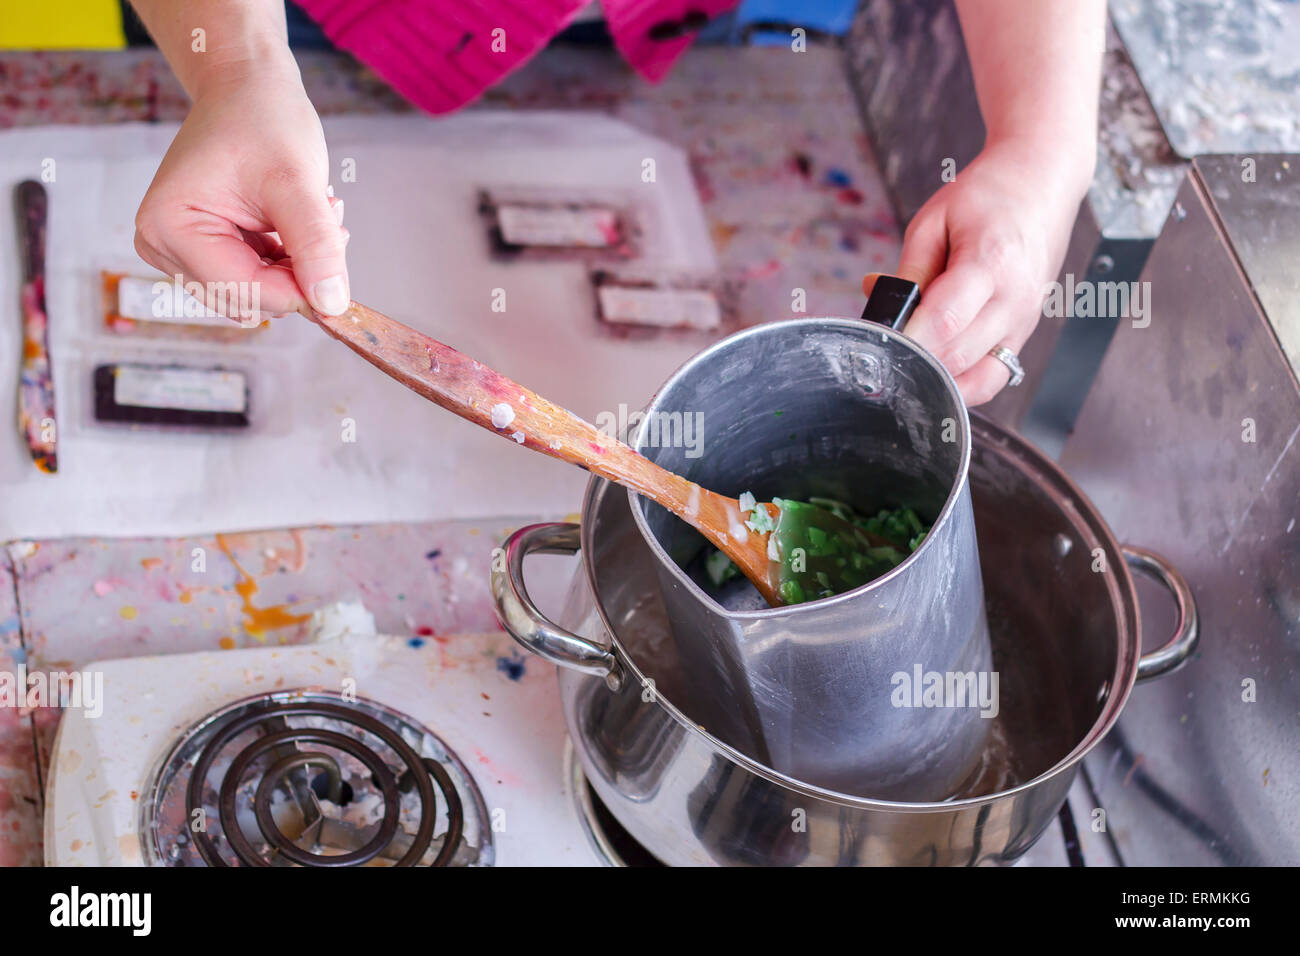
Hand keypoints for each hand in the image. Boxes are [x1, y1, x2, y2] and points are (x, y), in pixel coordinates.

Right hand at [134, 70, 348, 320]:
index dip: (301, 289)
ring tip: (312, 211)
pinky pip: (257, 280)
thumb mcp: (298, 183)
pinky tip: (297, 220)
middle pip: (249, 299)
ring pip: (258, 294)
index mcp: (169, 228)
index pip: (245, 292)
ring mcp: (179, 252)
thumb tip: (332, 306)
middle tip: (325, 218)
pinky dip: (288, 260)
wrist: (247, 89)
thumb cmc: (264, 121)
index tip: (339, 257)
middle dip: (297, 270)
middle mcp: (162, 246)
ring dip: (296, 265)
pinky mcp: (202, 252)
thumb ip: (316, 246)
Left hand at [873, 139, 1087, 404]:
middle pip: (958, 355)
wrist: (1041, 185)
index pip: (945, 320)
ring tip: (910, 357)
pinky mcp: (1023, 334)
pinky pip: (993, 378)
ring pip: (977, 378)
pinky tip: (937, 371)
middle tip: (885, 349)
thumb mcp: (935, 220)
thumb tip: (880, 306)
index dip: (909, 340)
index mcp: (991, 263)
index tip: (878, 344)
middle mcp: (1015, 299)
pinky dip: (962, 384)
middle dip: (916, 359)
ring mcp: (1024, 322)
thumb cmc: (988, 196)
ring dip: (938, 376)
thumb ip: (910, 270)